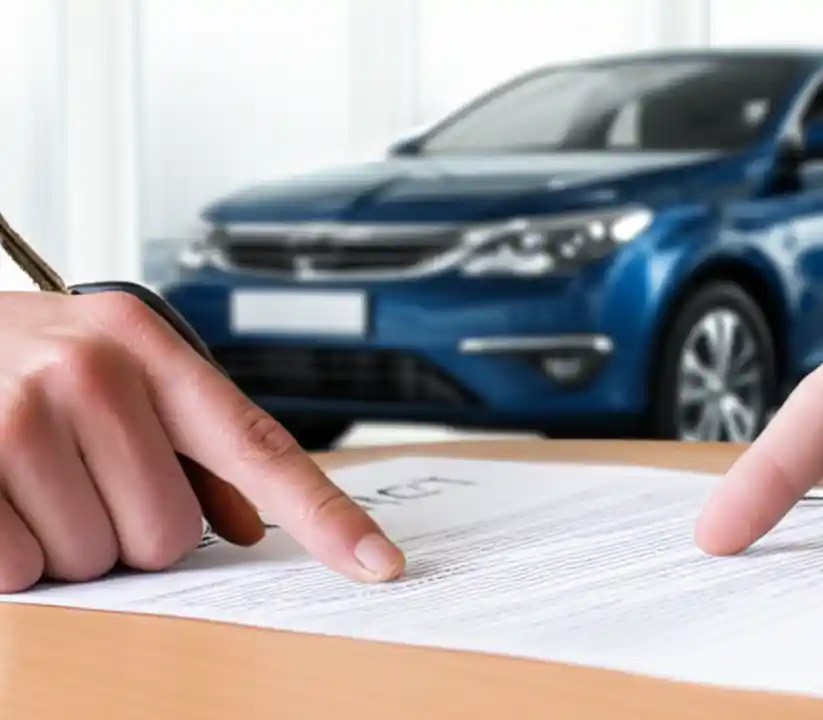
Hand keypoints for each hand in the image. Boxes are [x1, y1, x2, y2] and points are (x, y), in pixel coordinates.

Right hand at [0, 291, 403, 591]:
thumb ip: (188, 443)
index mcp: (143, 345)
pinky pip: (20, 570)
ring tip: (28, 480)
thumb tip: (255, 526)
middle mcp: (87, 370)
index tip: (381, 564)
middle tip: (77, 478)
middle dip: (128, 529)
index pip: (259, 446)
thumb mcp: (108, 372)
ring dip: (65, 542)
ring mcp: (14, 414)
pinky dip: (11, 556)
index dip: (325, 516)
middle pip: (171, 533)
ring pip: (96, 559)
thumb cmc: (14, 361)